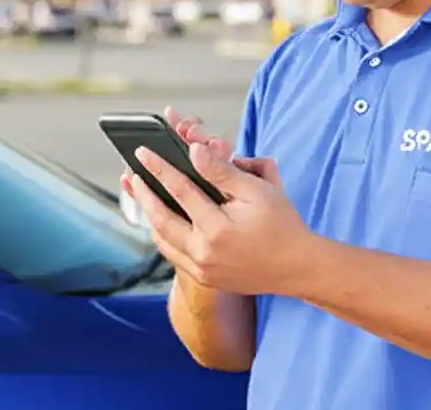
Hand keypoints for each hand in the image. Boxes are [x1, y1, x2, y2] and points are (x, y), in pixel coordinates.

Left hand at [123, 141, 314, 296]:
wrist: (298, 267)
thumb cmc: (282, 225)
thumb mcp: (258, 190)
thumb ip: (222, 171)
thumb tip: (195, 152)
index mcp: (218, 229)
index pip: (180, 190)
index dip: (159, 168)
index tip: (143, 152)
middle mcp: (205, 253)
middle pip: (161, 218)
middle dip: (143, 194)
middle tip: (131, 174)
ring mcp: (203, 270)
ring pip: (163, 240)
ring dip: (149, 216)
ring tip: (141, 195)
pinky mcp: (205, 279)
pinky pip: (174, 255)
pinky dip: (163, 236)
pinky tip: (160, 221)